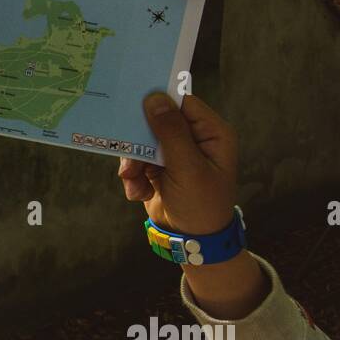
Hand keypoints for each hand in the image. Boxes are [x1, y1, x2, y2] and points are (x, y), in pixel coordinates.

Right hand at [117, 92, 236, 234]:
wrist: (191, 242)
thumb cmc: (201, 205)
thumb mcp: (188, 168)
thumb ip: (171, 132)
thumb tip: (154, 97)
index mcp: (211, 132)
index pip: (182, 103)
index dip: (158, 101)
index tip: (133, 101)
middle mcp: (193, 138)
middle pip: (157, 121)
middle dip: (139, 141)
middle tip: (128, 157)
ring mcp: (174, 153)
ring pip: (142, 141)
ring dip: (133, 163)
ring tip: (132, 181)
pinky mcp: (157, 167)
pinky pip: (136, 160)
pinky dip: (133, 177)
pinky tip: (139, 193)